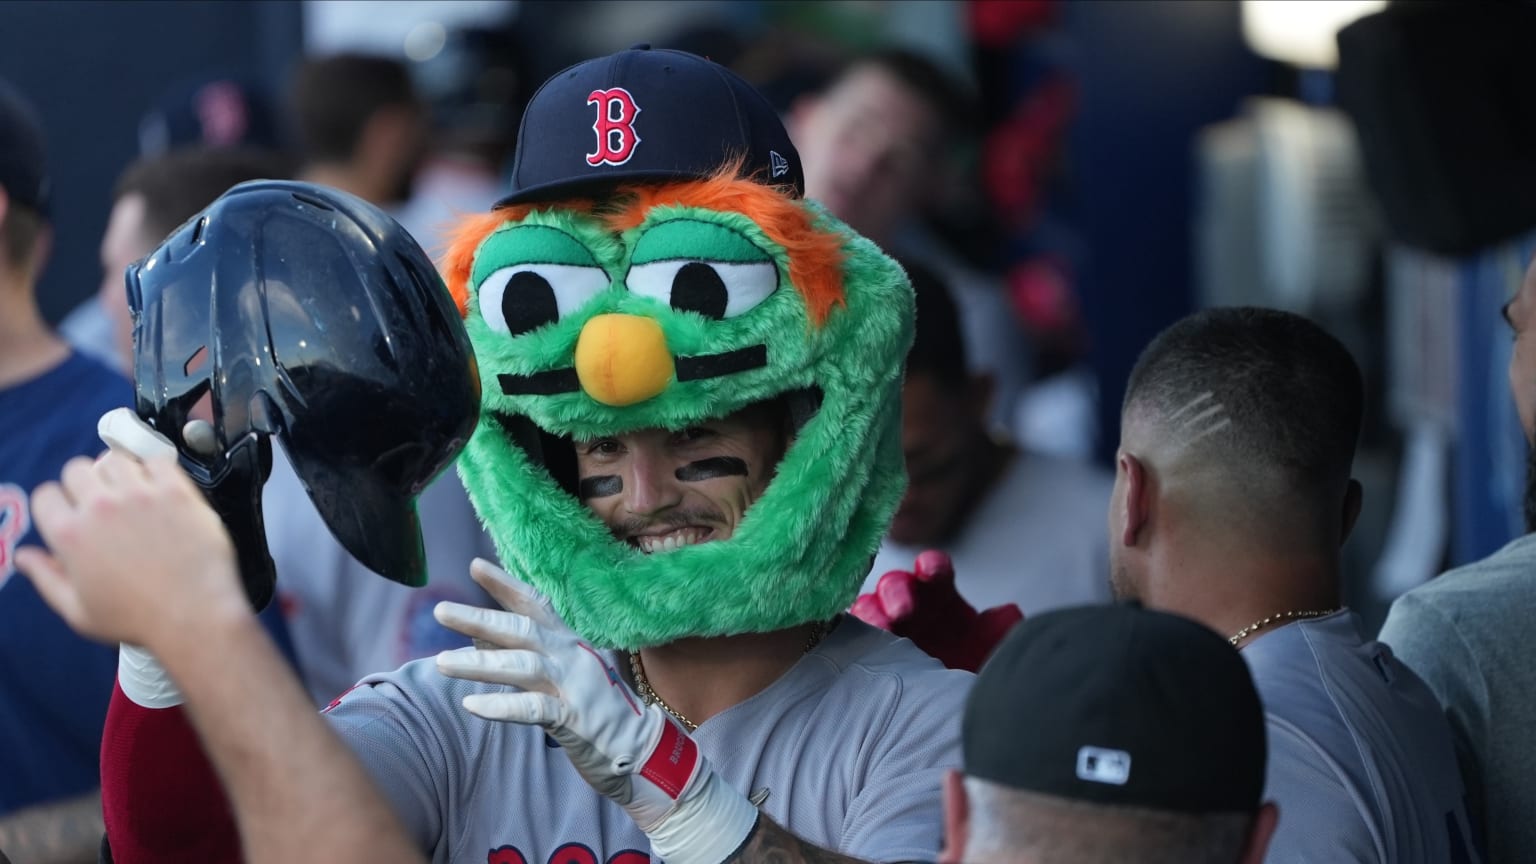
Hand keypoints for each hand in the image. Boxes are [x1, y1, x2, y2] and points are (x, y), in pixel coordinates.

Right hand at [15, 451, 247, 650]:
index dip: (57, 504)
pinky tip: (160, 491)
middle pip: (77, 470)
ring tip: (133, 497)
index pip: (45, 494)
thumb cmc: (138, 619)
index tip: (72, 511)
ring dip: (120, 475)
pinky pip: (157, 461)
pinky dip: (156, 471)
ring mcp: (139, 496)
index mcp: (70, 535)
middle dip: (86, 485)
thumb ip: (46, 578)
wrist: (193, 616)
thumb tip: (25, 557)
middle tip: (104, 503)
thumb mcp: (78, 611)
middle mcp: (100, 508)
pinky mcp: (176, 492)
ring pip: (115, 460)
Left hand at [434, 561, 757, 863]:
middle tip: (440, 611)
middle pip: (522, 630)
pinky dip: (501, 706)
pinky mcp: (576, 718)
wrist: (643, 749)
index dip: (505, 584)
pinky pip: (534, 709)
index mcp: (571, 641)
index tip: (475, 565)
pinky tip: (472, 705)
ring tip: (441, 662)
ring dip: (479, 663)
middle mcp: (573, 656)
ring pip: (523, 665)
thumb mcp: (564, 673)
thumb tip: (483, 638)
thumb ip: (528, 654)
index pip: (535, 604)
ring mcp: (575, 685)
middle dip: (478, 619)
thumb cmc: (598, 709)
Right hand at [851, 550, 1022, 671]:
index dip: (931, 567)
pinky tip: (855, 646)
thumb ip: (1000, 632)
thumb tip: (1007, 612)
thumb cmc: (973, 681)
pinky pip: (850, 637)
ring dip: (872, 614)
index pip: (934, 572)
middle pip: (895, 586)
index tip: (931, 571)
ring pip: (868, 608)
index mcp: (941, 597)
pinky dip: (850, 635)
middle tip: (902, 611)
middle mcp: (910, 607)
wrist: (953, 725)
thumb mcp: (993, 657)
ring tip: (880, 629)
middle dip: (897, 593)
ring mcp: (884, 629)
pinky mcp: (864, 653)